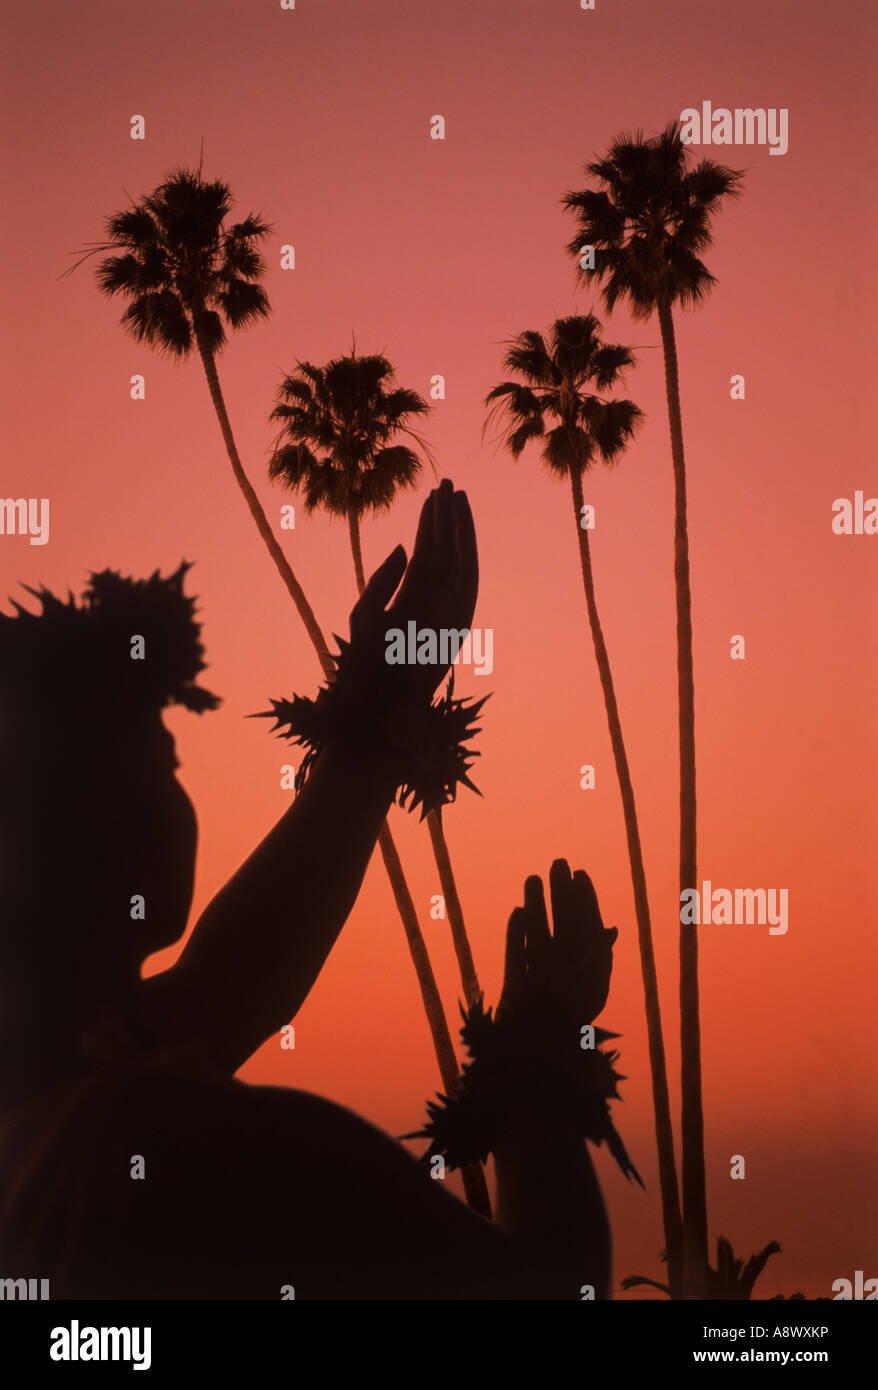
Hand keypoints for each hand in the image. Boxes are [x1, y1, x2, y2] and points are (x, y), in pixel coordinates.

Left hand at [348, 479, 478, 698]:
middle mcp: (431, 597)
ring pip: (456, 556)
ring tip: (457, 494)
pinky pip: (465, 575)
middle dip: (444, 515)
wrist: (381, 700)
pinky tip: (460, 524)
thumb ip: (383, 578)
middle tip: (448, 482)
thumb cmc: (366, 663)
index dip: (427, 522)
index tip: (431, 494)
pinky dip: (465, 549)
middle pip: (441, 547)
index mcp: (409, 596)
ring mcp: (447, 605)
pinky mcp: (459, 615)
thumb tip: (406, 547)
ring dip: (458, 526)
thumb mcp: (365, 613)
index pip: (423, 551)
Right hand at [497, 860, 617, 1034]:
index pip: (589, 927)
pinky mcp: (516, 984)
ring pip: (539, 932)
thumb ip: (598, 955)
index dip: (587, 900)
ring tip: (533, 877)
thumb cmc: (568, 1017)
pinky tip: (518, 912)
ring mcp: (540, 976)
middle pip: (564, 923)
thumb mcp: (591, 982)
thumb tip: (609, 930)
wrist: (535, 1050)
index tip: (581, 873)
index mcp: (588, 970)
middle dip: (562, 894)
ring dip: (537, 905)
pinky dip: (516, 932)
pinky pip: (516, 952)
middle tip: (558, 862)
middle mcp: (566, 970)